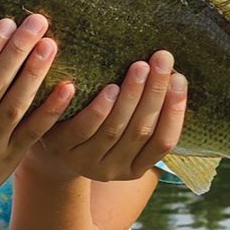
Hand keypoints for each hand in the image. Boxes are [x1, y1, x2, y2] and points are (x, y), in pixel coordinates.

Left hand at [29, 48, 186, 183]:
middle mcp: (113, 169)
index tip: (180, 78)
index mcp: (135, 168)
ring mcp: (86, 160)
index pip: (163, 142)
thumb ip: (143, 115)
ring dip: (130, 97)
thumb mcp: (121, 132)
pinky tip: (108, 87)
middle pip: (140, 131)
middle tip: (162, 60)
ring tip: (139, 68)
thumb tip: (172, 74)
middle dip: (154, 93)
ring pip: (113, 129)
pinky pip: (81, 128)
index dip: (174, 112)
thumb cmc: (95, 130)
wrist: (50, 148)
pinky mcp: (61, 147)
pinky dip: (98, 108)